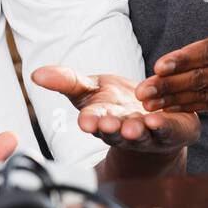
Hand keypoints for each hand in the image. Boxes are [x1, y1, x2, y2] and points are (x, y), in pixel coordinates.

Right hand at [31, 66, 198, 152]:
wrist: (152, 117)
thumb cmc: (117, 103)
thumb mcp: (90, 88)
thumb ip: (66, 81)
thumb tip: (35, 73)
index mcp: (101, 118)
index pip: (92, 120)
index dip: (89, 121)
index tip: (85, 121)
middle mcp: (122, 130)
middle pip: (115, 131)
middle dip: (111, 129)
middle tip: (109, 125)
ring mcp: (147, 134)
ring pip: (141, 134)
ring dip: (137, 131)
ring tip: (135, 127)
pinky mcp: (172, 131)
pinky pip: (168, 130)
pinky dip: (164, 126)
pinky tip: (159, 120)